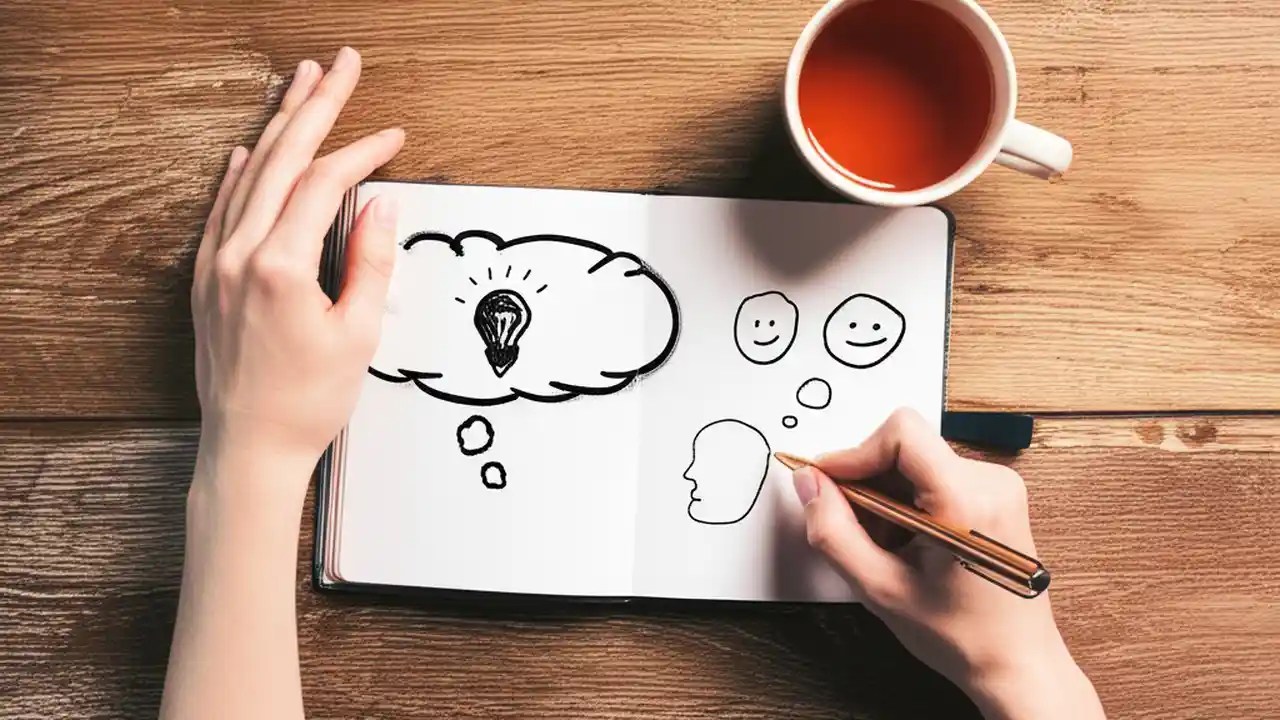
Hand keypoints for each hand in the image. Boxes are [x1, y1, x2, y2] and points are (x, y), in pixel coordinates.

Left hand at [192, 47, 403, 499]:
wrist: (249, 447)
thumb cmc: (304, 404)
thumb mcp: (357, 335)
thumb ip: (371, 262)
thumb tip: (381, 207)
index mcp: (278, 267)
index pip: (324, 183)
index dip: (361, 151)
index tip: (390, 136)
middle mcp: (238, 255)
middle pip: (281, 159)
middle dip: (315, 106)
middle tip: (340, 66)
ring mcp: (216, 264)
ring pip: (249, 175)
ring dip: (278, 127)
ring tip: (300, 87)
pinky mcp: (207, 279)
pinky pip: (222, 208)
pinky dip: (240, 174)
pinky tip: (250, 152)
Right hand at [792, 408, 1104, 719]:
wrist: (1017, 663)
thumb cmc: (962, 636)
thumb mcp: (880, 589)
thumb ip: (833, 531)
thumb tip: (809, 484)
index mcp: (968, 502)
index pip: (901, 433)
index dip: (855, 453)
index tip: (829, 482)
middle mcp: (991, 482)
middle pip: (904, 447)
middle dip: (868, 483)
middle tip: (860, 532)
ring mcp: (998, 484)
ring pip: (914, 461)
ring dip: (886, 496)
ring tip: (890, 546)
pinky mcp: (995, 492)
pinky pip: (933, 474)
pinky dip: (907, 502)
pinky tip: (909, 543)